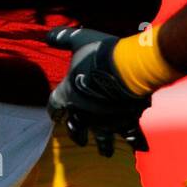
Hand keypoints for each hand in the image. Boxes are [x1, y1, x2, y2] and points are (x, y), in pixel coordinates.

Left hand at [46, 26, 150, 156]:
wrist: (128, 68)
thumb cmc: (100, 54)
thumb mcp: (80, 40)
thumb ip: (63, 38)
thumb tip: (47, 34)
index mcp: (69, 94)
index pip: (53, 105)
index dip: (53, 110)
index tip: (54, 114)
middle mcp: (85, 113)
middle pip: (76, 128)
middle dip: (77, 134)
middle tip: (80, 139)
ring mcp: (106, 121)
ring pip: (103, 140)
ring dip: (104, 146)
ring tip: (105, 152)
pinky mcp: (127, 122)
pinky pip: (132, 136)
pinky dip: (136, 142)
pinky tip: (138, 147)